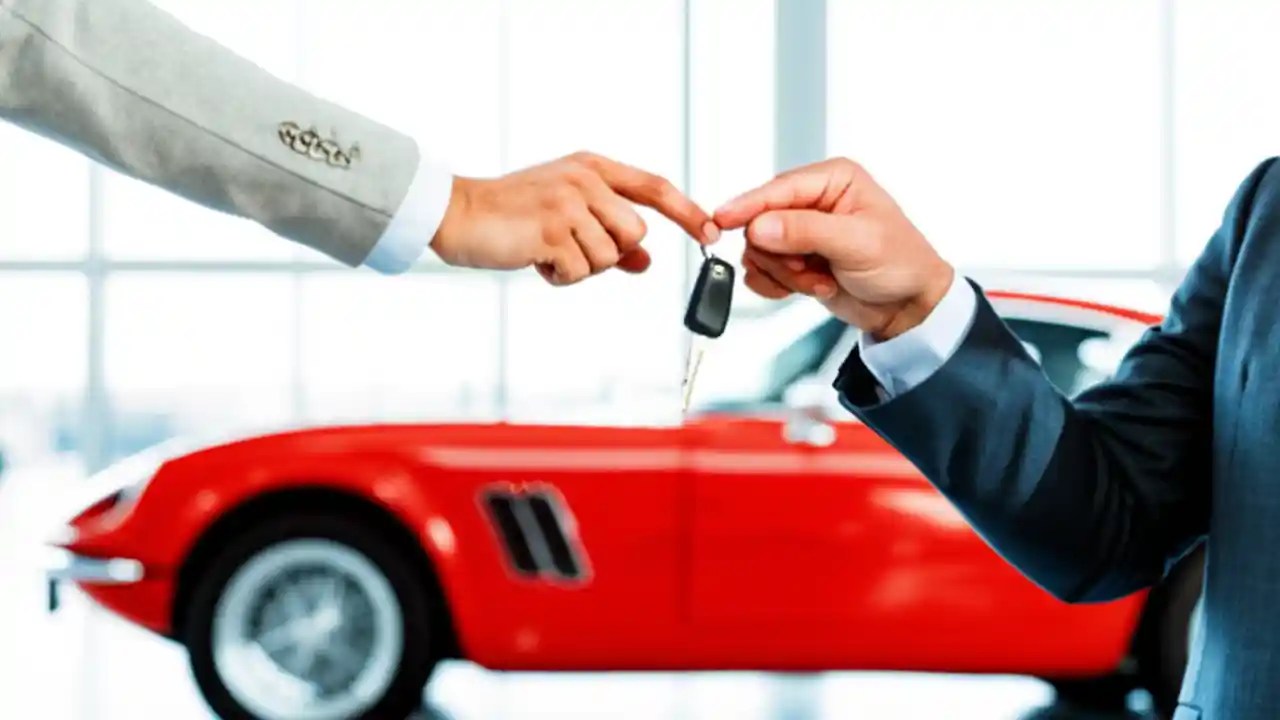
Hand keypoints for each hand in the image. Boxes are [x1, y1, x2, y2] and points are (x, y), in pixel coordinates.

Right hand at [432, 152, 716, 285]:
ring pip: (609, 257)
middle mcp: (585, 180)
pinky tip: (535, 259)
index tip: (712, 232)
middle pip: (635, 235)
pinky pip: (580, 272)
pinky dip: (560, 277)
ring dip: (581, 267)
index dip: (686, 211)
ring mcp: (568, 203)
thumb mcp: (565, 214)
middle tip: (571, 248)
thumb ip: (608, 236)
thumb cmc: (513, 215)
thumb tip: (645, 264)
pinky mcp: (551, 230)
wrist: (458, 213)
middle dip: (610, 254)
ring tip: (548, 251)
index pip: (654, 186)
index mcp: (592, 168)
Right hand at [714, 157, 953, 340]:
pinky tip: (811, 286)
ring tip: (819, 279)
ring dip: (785, 273)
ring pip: (759, 250)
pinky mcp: (794, 258)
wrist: (908, 306)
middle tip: (806, 267)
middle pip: (761, 221)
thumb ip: (805, 231)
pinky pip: (762, 270)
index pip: (778, 189)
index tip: (723, 221)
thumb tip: (760, 226)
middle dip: (781, 253)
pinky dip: (780, 285)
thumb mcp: (857, 242)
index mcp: (833, 180)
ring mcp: (801, 231)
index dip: (748, 206)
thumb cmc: (900, 263)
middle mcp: (813, 201)